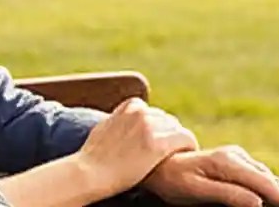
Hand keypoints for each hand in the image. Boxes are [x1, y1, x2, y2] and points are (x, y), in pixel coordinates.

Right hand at [74, 98, 199, 198]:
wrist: (90, 172)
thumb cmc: (94, 156)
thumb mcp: (106, 127)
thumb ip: (120, 120)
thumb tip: (126, 122)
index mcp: (130, 106)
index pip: (155, 113)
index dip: (157, 131)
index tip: (154, 145)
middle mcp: (140, 112)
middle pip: (168, 121)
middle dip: (168, 136)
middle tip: (164, 154)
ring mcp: (149, 126)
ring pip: (178, 129)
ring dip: (178, 143)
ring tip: (172, 158)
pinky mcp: (158, 144)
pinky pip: (186, 139)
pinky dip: (189, 147)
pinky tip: (183, 158)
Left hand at [142, 145, 278, 206]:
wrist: (155, 161)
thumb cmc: (171, 180)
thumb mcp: (196, 191)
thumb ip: (228, 194)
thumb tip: (257, 202)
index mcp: (229, 163)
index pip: (267, 185)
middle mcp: (236, 156)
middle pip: (271, 182)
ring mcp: (236, 157)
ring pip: (267, 179)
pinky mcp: (234, 161)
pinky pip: (259, 176)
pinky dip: (270, 188)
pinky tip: (275, 198)